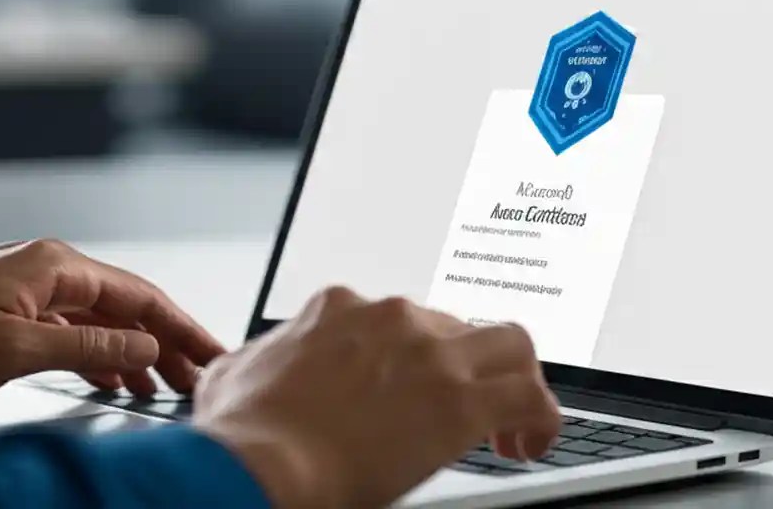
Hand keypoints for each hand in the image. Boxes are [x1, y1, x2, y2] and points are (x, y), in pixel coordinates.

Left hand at [0, 239, 223, 405]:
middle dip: (165, 342)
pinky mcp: (7, 319)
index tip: (211, 352)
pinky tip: (113, 378)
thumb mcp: (19, 349)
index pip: (140, 296)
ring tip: (165, 385)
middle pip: (125, 307)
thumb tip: (144, 345)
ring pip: (99, 323)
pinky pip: (70, 335)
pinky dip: (97, 357)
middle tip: (198, 376)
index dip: (182, 327)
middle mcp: (45, 272)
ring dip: (133, 353)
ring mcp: (26, 295)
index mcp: (55, 266)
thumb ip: (91, 347)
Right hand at [193, 287, 560, 508]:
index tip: (410, 387)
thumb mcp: (232, 376)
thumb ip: (257, 359)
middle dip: (460, 368)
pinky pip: (529, 396)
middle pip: (454, 328)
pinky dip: (540, 418)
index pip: (398, 320)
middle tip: (456, 407)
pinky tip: (529, 443)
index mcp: (340, 309)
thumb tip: (251, 369)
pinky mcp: (461, 400)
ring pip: (508, 343)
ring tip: (512, 419)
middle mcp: (392, 318)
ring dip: (515, 377)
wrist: (265, 462)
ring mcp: (431, 354)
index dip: (411, 357)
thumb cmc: (245, 432)